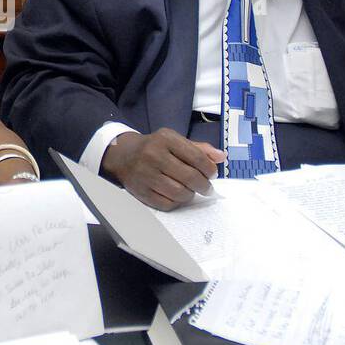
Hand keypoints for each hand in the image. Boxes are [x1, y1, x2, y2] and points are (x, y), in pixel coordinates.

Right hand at [100, 129, 224, 210]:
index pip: (196, 157)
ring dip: (191, 194)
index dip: (209, 169)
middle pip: (190, 177)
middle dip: (204, 185)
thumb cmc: (154, 148)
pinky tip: (178, 196)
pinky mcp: (141, 192)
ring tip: (191, 190)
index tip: (212, 174)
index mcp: (165, 139)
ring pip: (180, 193)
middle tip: (207, 187)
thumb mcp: (174, 140)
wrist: (123, 156)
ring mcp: (146, 175)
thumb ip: (199, 148)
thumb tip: (221, 157)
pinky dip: (177, 202)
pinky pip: (167, 204)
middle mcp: (154, 156)